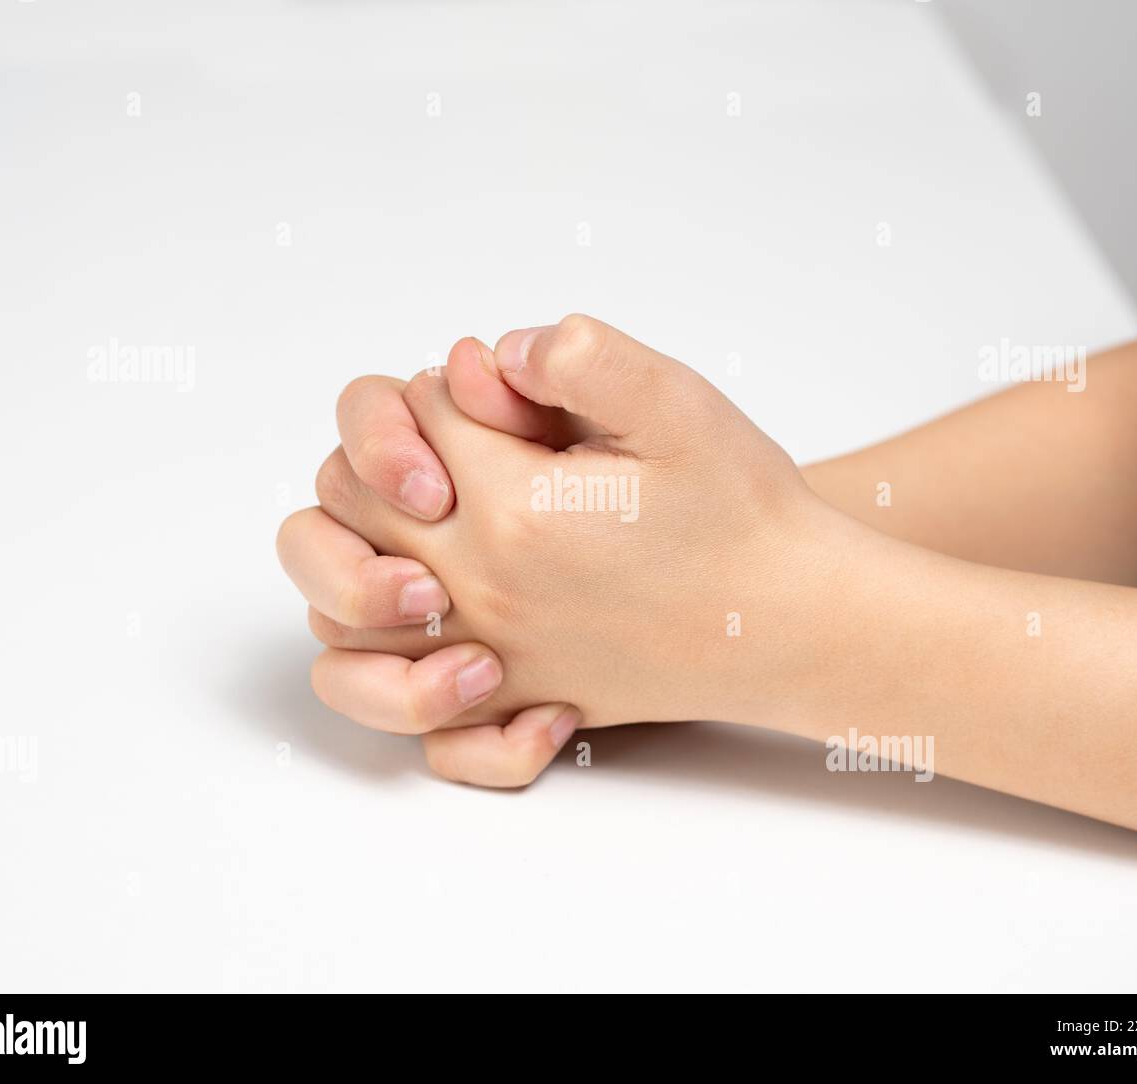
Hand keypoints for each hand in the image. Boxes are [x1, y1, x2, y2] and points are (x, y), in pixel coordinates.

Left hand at [308, 316, 849, 734]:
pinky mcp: (515, 701)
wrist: (793, 621)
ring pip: (343, 618)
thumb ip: (576, 358)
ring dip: (355, 559)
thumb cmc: (743, 515)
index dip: (449, 390)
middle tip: (457, 452)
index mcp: (515, 509)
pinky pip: (408, 717)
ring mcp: (493, 656)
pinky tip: (436, 635)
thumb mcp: (678, 403)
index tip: (506, 401)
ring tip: (417, 533)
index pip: (413, 417)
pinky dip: (393, 682)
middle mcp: (483, 590)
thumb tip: (477, 359)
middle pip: (351, 507)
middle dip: (389, 457)